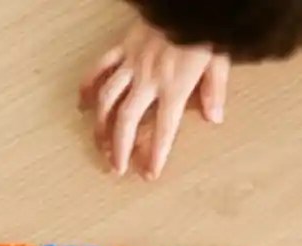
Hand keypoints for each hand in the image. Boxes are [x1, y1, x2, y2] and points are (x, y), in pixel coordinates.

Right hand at [79, 19, 229, 178]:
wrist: (186, 2)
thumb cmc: (202, 28)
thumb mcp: (219, 59)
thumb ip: (215, 90)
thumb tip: (214, 117)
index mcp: (175, 85)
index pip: (163, 129)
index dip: (155, 154)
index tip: (149, 173)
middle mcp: (149, 78)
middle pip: (126, 119)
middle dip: (119, 147)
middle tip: (116, 168)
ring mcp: (132, 63)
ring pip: (108, 99)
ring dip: (101, 125)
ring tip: (100, 146)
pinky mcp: (122, 48)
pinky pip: (100, 68)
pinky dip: (88, 86)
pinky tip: (82, 104)